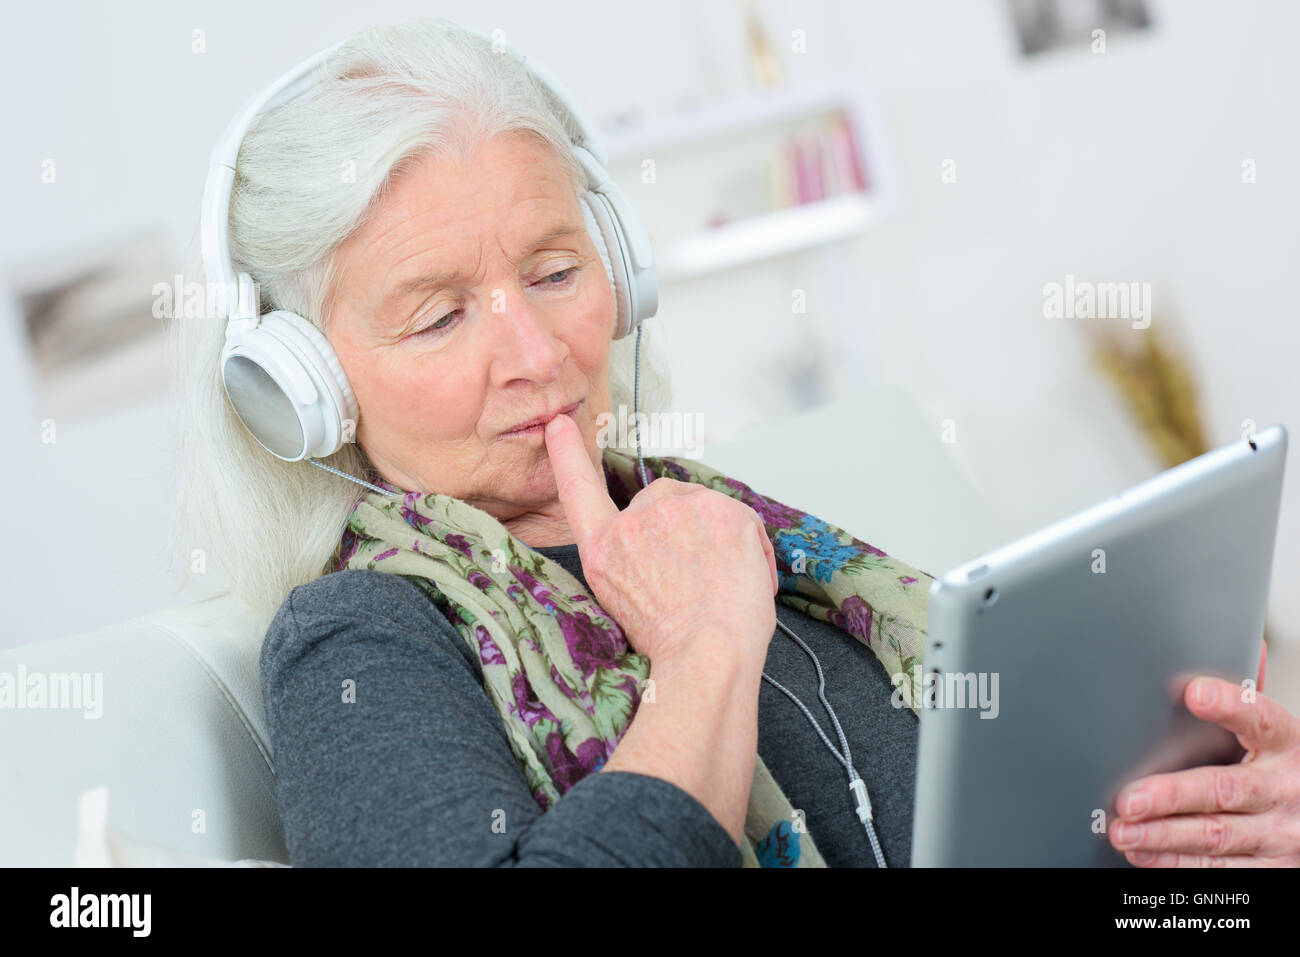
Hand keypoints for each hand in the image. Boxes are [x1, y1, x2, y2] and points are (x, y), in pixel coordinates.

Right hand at [544, 411, 777, 665]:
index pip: (579, 491)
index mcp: (603, 552)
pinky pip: (740, 517)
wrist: (704, 658)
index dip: (568, 455)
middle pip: (663, 502)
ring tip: (719, 584)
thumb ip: (635, 562)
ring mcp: (672, 510)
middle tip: (699, 577)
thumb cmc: (675, 648)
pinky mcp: (713, 507)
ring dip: (717, 537)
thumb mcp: (626, 604)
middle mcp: (631, 523)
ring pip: (703, 508)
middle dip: (684, 529)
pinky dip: (749, 546)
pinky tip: (742, 575)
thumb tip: (666, 550)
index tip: (559, 425)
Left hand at [1109, 644, 1299, 865]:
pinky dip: (1177, 864)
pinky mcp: (1274, 868)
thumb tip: (1252, 647)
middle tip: (1128, 798)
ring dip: (1165, 836)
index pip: (1261, 719)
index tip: (1193, 692)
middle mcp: (1288, 790)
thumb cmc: (1289, 767)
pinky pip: (1222, 870)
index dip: (1229, 705)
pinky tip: (1144, 854)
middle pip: (1226, 790)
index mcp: (1289, 744)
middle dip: (1172, 796)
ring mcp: (1282, 834)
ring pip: (1218, 836)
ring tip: (1124, 831)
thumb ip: (1253, 700)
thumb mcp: (1279, 734)